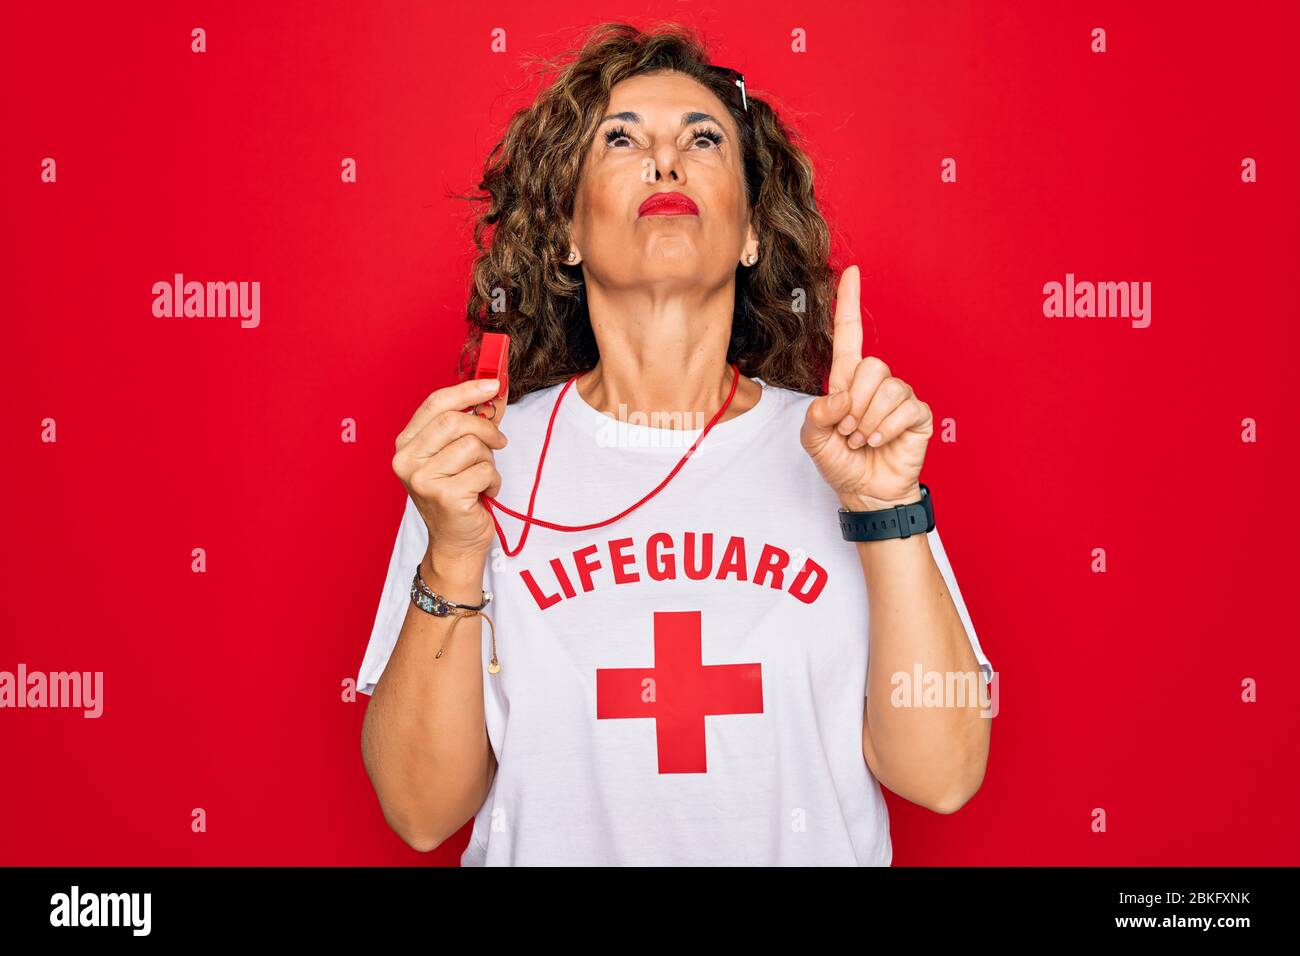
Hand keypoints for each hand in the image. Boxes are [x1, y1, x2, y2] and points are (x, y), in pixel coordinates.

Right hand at [392, 378, 508, 568]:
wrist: (455, 542)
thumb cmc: (457, 495)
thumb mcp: (455, 455)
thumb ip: (468, 423)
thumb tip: (493, 391)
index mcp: (406, 445)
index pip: (435, 403)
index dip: (467, 391)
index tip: (493, 385)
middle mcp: (407, 461)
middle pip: (455, 421)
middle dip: (485, 429)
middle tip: (499, 442)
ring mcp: (423, 480)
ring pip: (473, 446)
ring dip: (489, 461)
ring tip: (480, 478)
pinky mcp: (445, 496)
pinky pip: (485, 471)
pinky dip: (493, 481)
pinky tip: (482, 494)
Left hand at [800, 265, 932, 510]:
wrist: (865, 492)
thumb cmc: (840, 463)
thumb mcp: (812, 440)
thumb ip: (816, 416)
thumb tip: (842, 397)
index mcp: (847, 381)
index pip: (849, 335)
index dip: (850, 304)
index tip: (852, 273)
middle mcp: (875, 383)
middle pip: (871, 366)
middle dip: (854, 404)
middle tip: (849, 431)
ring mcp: (899, 398)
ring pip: (888, 387)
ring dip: (869, 419)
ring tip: (863, 439)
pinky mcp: (917, 415)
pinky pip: (906, 407)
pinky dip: (887, 428)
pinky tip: (880, 441)